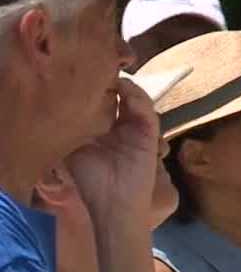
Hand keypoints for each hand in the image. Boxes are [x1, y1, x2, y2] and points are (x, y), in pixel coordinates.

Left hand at [65, 77, 158, 223]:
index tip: (89, 73)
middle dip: (117, 83)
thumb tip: (60, 110)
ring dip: (128, 87)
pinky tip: (125, 88)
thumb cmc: (90, 182)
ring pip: (138, 102)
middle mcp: (124, 130)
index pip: (107, 104)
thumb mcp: (74, 152)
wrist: (113, 203)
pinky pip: (147, 112)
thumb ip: (74, 130)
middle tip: (105, 67)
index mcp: (106, 133)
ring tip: (115, 76)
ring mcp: (138, 132)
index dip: (101, 89)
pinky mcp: (149, 136)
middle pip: (125, 99)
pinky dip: (138, 98)